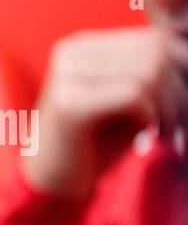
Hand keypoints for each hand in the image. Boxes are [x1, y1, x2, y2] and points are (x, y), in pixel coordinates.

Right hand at [27, 27, 187, 198]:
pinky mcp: (70, 105)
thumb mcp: (126, 101)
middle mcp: (71, 54)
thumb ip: (153, 74)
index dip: (182, 68)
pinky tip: (151, 135)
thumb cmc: (94, 145)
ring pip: (149, 72)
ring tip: (169, 131)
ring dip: (171, 106)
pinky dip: (154, 116)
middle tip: (180, 121)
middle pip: (155, 52)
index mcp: (81, 47)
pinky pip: (135, 95)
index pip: (154, 39)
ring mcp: (67, 77)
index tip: (183, 104)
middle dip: (180, 88)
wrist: (50, 185)